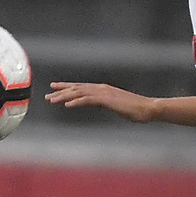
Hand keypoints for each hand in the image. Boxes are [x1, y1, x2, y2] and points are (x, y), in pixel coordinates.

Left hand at [45, 81, 161, 122]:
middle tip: (47, 95)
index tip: (54, 88)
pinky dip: (76, 102)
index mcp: (103, 89)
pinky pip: (88, 100)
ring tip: (52, 101)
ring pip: (79, 93)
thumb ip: (105, 103)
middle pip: (77, 88)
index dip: (66, 87)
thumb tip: (98, 104)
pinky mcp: (107, 100)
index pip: (81, 87)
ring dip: (64, 96)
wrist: (148, 108)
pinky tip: (67, 105)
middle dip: (61, 91)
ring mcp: (104, 93)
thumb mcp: (116, 106)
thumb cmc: (135, 109)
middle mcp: (101, 88)